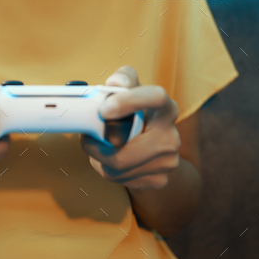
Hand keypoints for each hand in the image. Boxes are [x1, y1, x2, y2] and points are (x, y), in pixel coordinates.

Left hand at [80, 66, 180, 191]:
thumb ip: (123, 78)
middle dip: (98, 147)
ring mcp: (167, 161)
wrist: (158, 147)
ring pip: (117, 166)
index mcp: (166, 108)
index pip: (155, 97)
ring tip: (101, 145)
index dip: (128, 101)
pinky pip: (120, 178)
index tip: (104, 110)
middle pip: (125, 151)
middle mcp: (171, 135)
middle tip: (86, 137)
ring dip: (100, 157)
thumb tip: (113, 84)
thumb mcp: (132, 89)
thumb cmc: (138, 113)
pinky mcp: (159, 180)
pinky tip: (112, 158)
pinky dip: (108, 168)